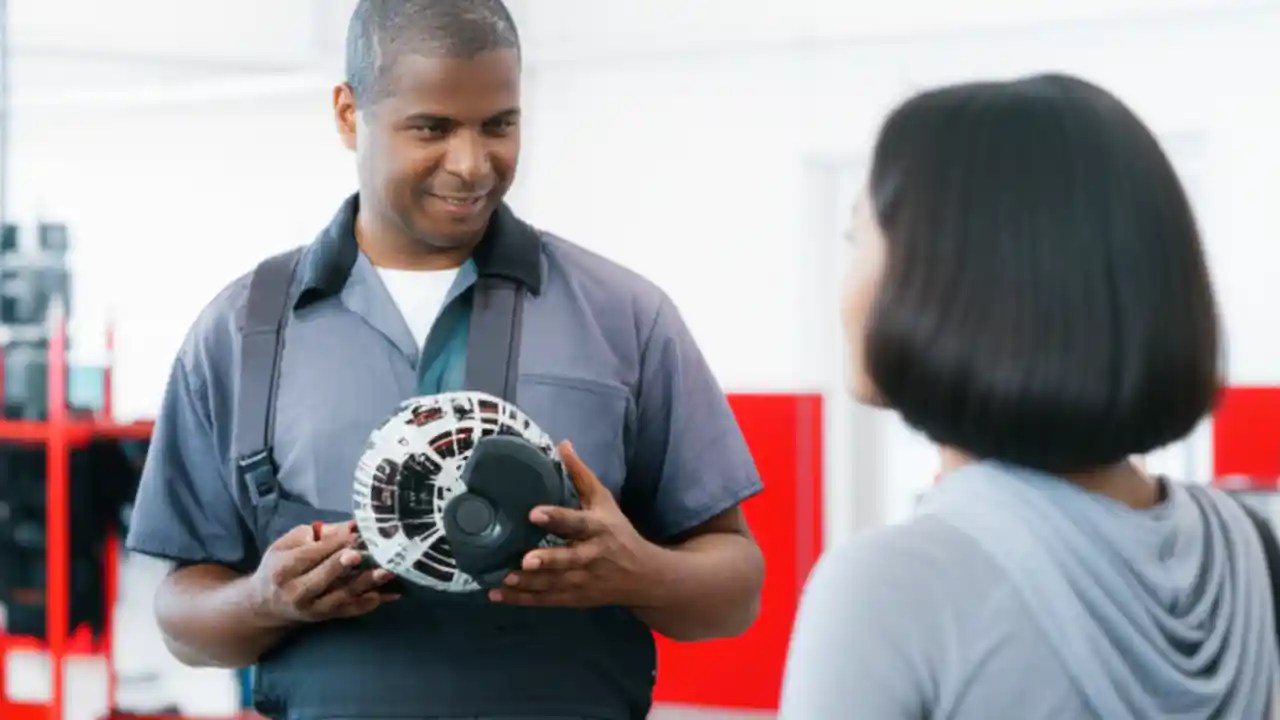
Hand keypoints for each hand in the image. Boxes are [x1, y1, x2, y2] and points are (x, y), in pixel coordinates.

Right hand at [249, 521, 400, 625]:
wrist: (267, 605)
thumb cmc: (278, 567)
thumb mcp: (285, 545)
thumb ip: (314, 534)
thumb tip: (347, 526)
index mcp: (284, 570)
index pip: (311, 555)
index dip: (333, 544)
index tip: (354, 533)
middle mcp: (298, 593)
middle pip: (324, 578)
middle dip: (343, 565)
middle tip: (361, 553)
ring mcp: (315, 608)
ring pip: (342, 596)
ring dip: (366, 583)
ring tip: (387, 571)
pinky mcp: (328, 617)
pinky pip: (352, 610)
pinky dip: (371, 602)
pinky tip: (391, 594)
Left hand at [489, 441, 662, 607]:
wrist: (643, 576)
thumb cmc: (618, 532)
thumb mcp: (605, 502)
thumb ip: (581, 476)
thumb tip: (563, 444)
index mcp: (598, 528)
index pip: (577, 523)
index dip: (556, 518)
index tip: (534, 513)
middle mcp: (591, 556)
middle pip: (568, 559)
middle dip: (549, 560)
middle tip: (526, 559)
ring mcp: (582, 581)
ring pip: (554, 584)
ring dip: (529, 583)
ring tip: (505, 578)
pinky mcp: (573, 598)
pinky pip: (546, 600)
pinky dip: (522, 599)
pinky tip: (497, 595)